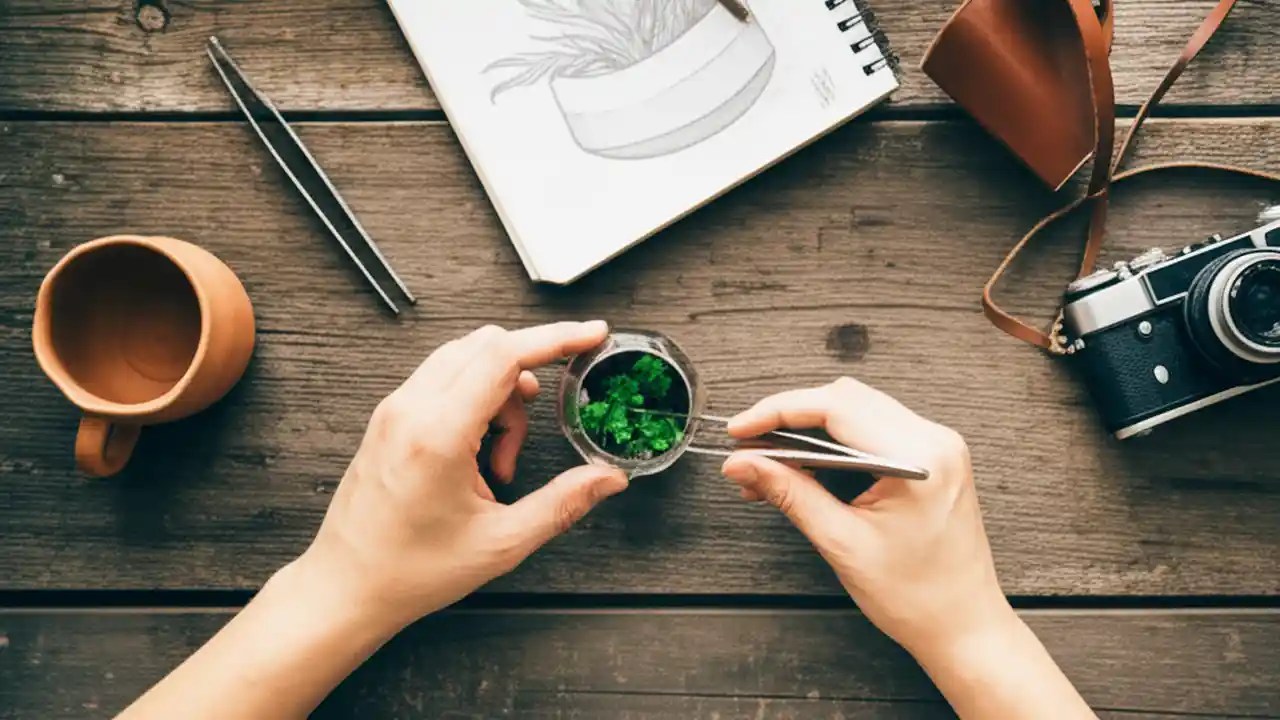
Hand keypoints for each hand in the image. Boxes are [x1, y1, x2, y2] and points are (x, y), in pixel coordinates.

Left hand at [299, 322, 627, 630]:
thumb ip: (562, 503)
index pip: (505, 355)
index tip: (592, 334)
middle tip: (537, 427)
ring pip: (466, 359)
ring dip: (500, 393)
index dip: (556, 338)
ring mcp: (394, 408)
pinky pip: (443, 379)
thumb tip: (608, 478)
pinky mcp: (389, 417)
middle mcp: (411, 408)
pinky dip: (474, 401)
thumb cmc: (412, 570)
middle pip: (487, 345)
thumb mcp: (501, 542)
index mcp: (438, 433)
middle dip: (528, 375)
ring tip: (498, 461)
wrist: (346, 587)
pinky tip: (477, 456)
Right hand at [720, 377, 1011, 658]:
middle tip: (748, 447)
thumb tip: (744, 464)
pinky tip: (805, 466)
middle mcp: (933, 441)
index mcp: (918, 457)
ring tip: (770, 462)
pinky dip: (833, 442)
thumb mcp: (842, 542)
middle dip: (789, 418)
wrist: (963, 626)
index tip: (741, 428)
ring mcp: (936, 446)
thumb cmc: (919, 596)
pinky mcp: (931, 458)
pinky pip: (873, 429)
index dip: (778, 411)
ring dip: (809, 430)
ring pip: (856, 409)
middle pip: (844, 399)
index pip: (835, 407)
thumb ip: (789, 493)